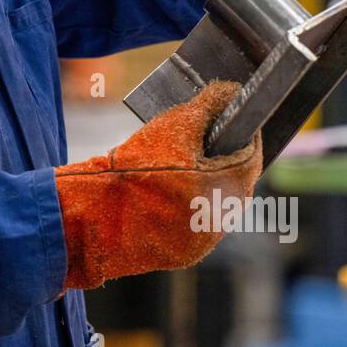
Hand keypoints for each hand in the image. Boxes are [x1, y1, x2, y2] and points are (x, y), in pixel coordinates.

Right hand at [55, 81, 261, 289]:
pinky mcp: (186, 255)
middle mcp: (223, 218)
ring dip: (208, 186)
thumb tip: (231, 91)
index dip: (245, 135)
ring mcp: (205, 241)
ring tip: (182, 168)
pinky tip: (169, 194)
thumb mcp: (173, 126)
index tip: (233, 122)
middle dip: (224, 160)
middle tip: (203, 143)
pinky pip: (198, 225)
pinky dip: (190, 209)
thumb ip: (208, 106)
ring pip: (217, 204)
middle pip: (237, 181)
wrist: (93, 217)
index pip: (253, 154)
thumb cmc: (133, 169)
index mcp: (228, 187)